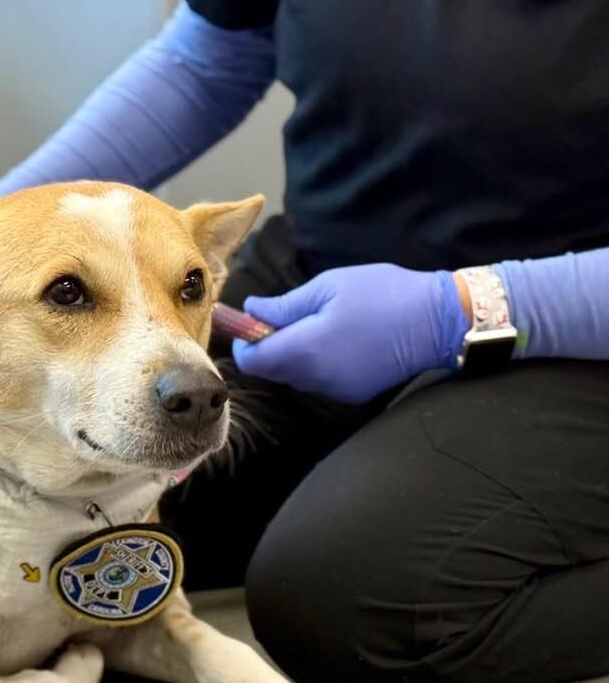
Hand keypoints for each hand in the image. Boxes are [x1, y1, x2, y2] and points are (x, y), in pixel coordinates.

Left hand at [232, 263, 468, 403]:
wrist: (439, 321)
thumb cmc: (383, 294)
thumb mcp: (328, 287)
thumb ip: (284, 305)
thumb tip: (251, 311)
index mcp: (304, 349)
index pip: (252, 361)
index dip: (243, 343)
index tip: (249, 323)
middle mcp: (315, 378)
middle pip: (270, 371)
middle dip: (266, 348)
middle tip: (280, 319)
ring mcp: (334, 390)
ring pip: (294, 377)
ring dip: (291, 356)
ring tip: (314, 326)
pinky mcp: (352, 394)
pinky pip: (319, 382)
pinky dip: (315, 365)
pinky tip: (338, 341)